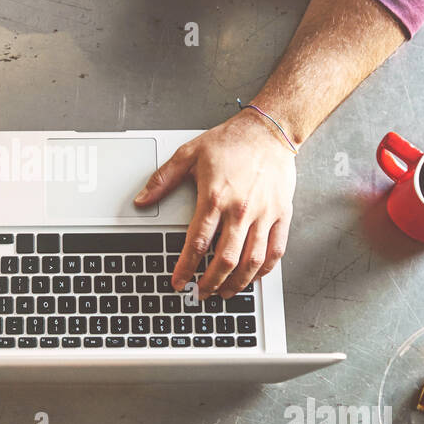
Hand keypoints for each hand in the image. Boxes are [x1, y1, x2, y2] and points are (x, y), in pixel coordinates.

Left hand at [134, 110, 295, 297]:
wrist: (268, 131)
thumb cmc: (230, 141)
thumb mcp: (189, 154)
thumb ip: (162, 179)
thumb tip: (142, 200)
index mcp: (215, 197)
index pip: (197, 243)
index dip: (185, 267)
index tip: (178, 281)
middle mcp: (240, 210)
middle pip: (226, 259)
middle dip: (211, 282)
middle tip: (201, 293)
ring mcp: (264, 215)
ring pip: (252, 261)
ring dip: (237, 283)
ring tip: (225, 292)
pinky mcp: (282, 215)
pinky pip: (276, 251)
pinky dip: (264, 270)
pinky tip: (254, 277)